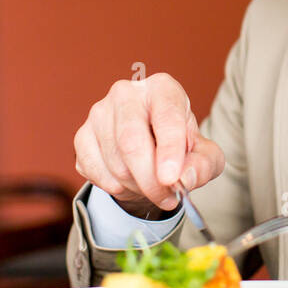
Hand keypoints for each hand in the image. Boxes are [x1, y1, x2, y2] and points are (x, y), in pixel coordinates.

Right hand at [74, 73, 224, 218]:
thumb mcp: (205, 155)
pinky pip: (94, 171)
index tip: (171, 179)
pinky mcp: (82, 135)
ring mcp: (99, 113)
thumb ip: (203, 165)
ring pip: (114, 161)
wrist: (150, 148)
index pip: (166, 117)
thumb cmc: (180, 146)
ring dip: (136, 186)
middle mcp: (126, 94)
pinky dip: (115, 187)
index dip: (169, 150)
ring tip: (152, 186)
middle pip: (131, 141)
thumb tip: (184, 178)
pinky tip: (130, 182)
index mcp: (162, 88)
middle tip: (167, 199)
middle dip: (150, 179)